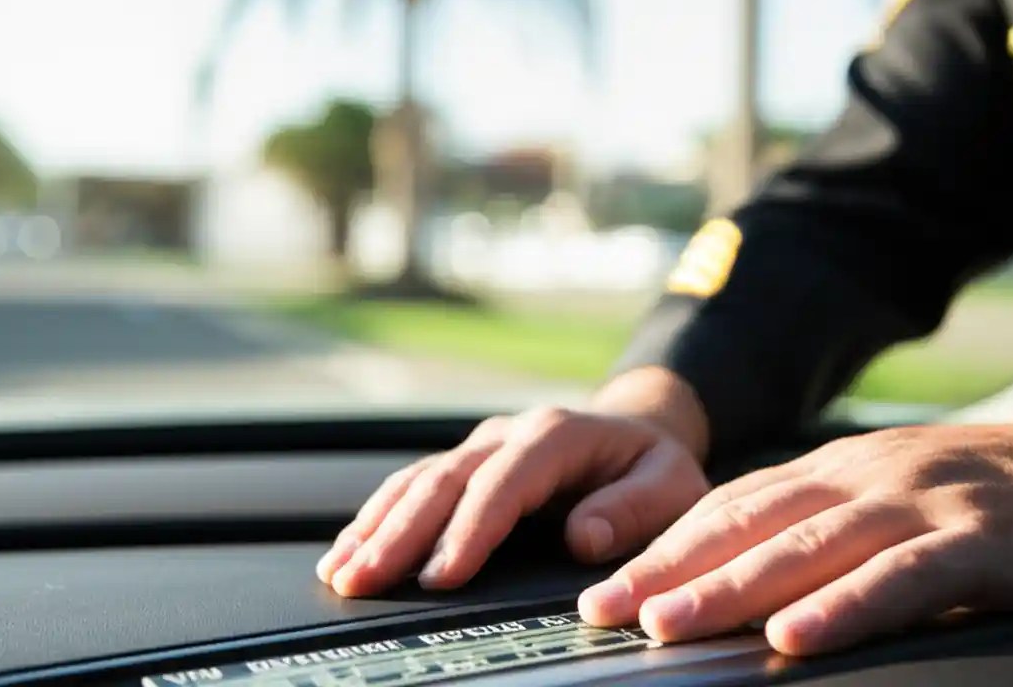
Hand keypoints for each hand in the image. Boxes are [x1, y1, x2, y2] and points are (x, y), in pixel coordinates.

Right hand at [316, 406, 710, 596]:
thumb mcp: (672, 484)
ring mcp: (480, 446)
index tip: (441, 576)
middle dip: (399, 534)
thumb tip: (582, 537)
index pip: (503, 484)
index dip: (469, 531)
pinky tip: (346, 550)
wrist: (635, 430)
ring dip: (375, 526)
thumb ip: (633, 508)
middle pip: (443, 482)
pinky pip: (411, 487)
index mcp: (557, 436)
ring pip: (416, 482)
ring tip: (341, 571)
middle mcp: (508, 434)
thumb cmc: (654, 467)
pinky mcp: (463, 464)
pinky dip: (376, 519)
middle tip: (363, 581)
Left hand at [578, 418, 1012, 654]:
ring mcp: (917, 506)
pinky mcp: (975, 542)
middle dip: (669, 569)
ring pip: (807, 547)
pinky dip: (843, 607)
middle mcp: (863, 479)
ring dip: (729, 587)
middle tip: (605, 608)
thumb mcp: (893, 497)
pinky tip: (795, 635)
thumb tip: (751, 579)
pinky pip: (899, 578)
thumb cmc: (991, 494)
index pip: (730, 507)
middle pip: (748, 524)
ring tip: (666, 625)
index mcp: (837, 471)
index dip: (663, 546)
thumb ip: (829, 527)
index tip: (606, 583)